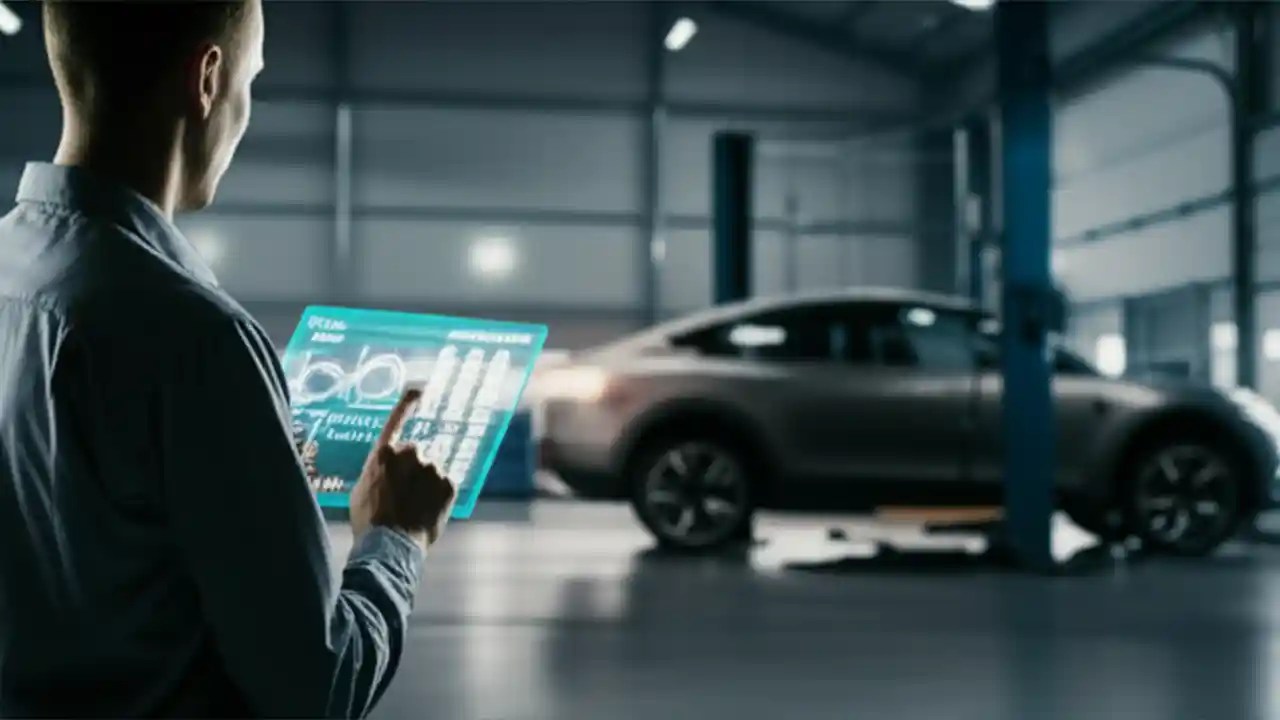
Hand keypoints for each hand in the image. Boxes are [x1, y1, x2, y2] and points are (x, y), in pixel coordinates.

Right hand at [349, 388, 456, 549]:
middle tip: (404, 495)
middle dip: (413, 469)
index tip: (418, 390)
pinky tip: (427, 511)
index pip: (396, 421)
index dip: (407, 404)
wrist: (390, 544)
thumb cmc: (370, 520)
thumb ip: (378, 470)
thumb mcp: (362, 489)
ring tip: (414, 508)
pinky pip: (445, 485)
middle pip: (417, 453)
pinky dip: (439, 496)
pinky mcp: (449, 484)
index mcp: (385, 453)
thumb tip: (386, 468)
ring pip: (432, 470)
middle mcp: (411, 454)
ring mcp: (432, 468)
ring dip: (426, 483)